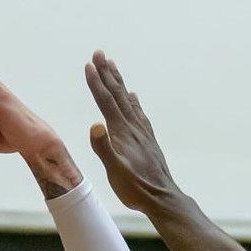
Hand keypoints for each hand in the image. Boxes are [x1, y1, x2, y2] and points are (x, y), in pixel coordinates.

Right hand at [84, 51, 183, 215]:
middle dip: (107, 73)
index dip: (97, 83)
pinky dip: (133, 101)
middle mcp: (133, 126)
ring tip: (113, 67)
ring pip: (127, 100)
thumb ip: (104, 148)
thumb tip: (94, 125)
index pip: (106, 102)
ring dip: (118, 82)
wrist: (161, 197)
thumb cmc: (135, 187)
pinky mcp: (147, 139)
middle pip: (117, 94)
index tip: (89, 65)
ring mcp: (142, 132)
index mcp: (122, 131)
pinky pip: (138, 113)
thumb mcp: (115, 170)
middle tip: (100, 53)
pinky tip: (133, 97)